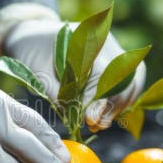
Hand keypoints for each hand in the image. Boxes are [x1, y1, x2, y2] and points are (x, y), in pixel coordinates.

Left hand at [0, 11, 144, 131]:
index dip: (99, 100)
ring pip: (131, 80)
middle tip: (94, 126)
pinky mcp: (116, 58)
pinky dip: (123, 99)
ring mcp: (113, 48)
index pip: (103, 72)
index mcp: (84, 37)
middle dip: (111, 106)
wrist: (32, 36)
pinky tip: (105, 113)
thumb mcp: (37, 71)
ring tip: (98, 123)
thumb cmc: (31, 52)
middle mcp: (105, 40)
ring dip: (118, 105)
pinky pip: (131, 80)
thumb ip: (55, 91)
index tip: (90, 121)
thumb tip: (74, 115)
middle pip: (123, 77)